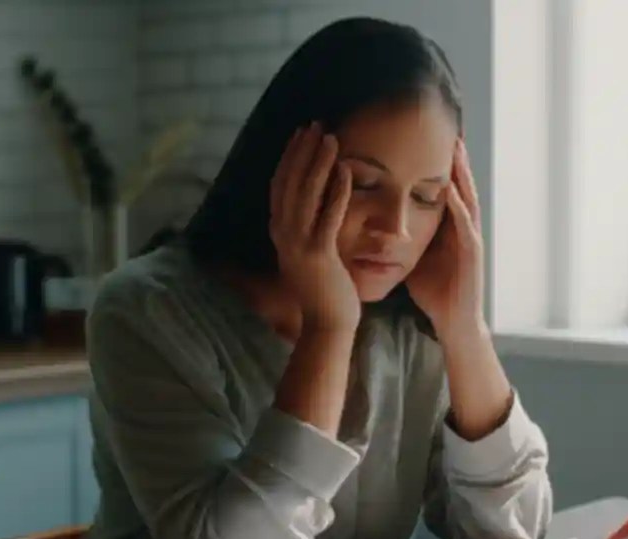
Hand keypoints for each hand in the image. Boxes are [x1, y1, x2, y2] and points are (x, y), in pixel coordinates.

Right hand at [270, 122, 359, 333]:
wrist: (327, 323)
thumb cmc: (324, 289)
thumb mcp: (308, 252)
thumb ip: (307, 227)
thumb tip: (314, 201)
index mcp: (280, 232)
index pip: (280, 185)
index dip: (289, 157)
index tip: (300, 134)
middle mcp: (284, 234)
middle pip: (290, 182)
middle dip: (302, 151)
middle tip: (315, 125)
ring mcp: (299, 244)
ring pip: (307, 194)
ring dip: (318, 163)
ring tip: (330, 138)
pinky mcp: (320, 254)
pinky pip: (329, 216)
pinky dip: (336, 191)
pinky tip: (346, 171)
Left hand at [406, 140, 484, 341]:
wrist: (453, 322)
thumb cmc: (435, 292)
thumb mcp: (413, 256)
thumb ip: (403, 237)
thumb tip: (374, 222)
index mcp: (450, 228)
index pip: (446, 189)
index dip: (442, 166)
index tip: (431, 140)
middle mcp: (464, 228)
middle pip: (461, 187)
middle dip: (457, 161)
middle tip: (451, 132)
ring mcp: (470, 240)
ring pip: (468, 199)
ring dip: (463, 174)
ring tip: (456, 149)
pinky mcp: (472, 254)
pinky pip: (466, 226)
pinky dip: (458, 207)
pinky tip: (450, 190)